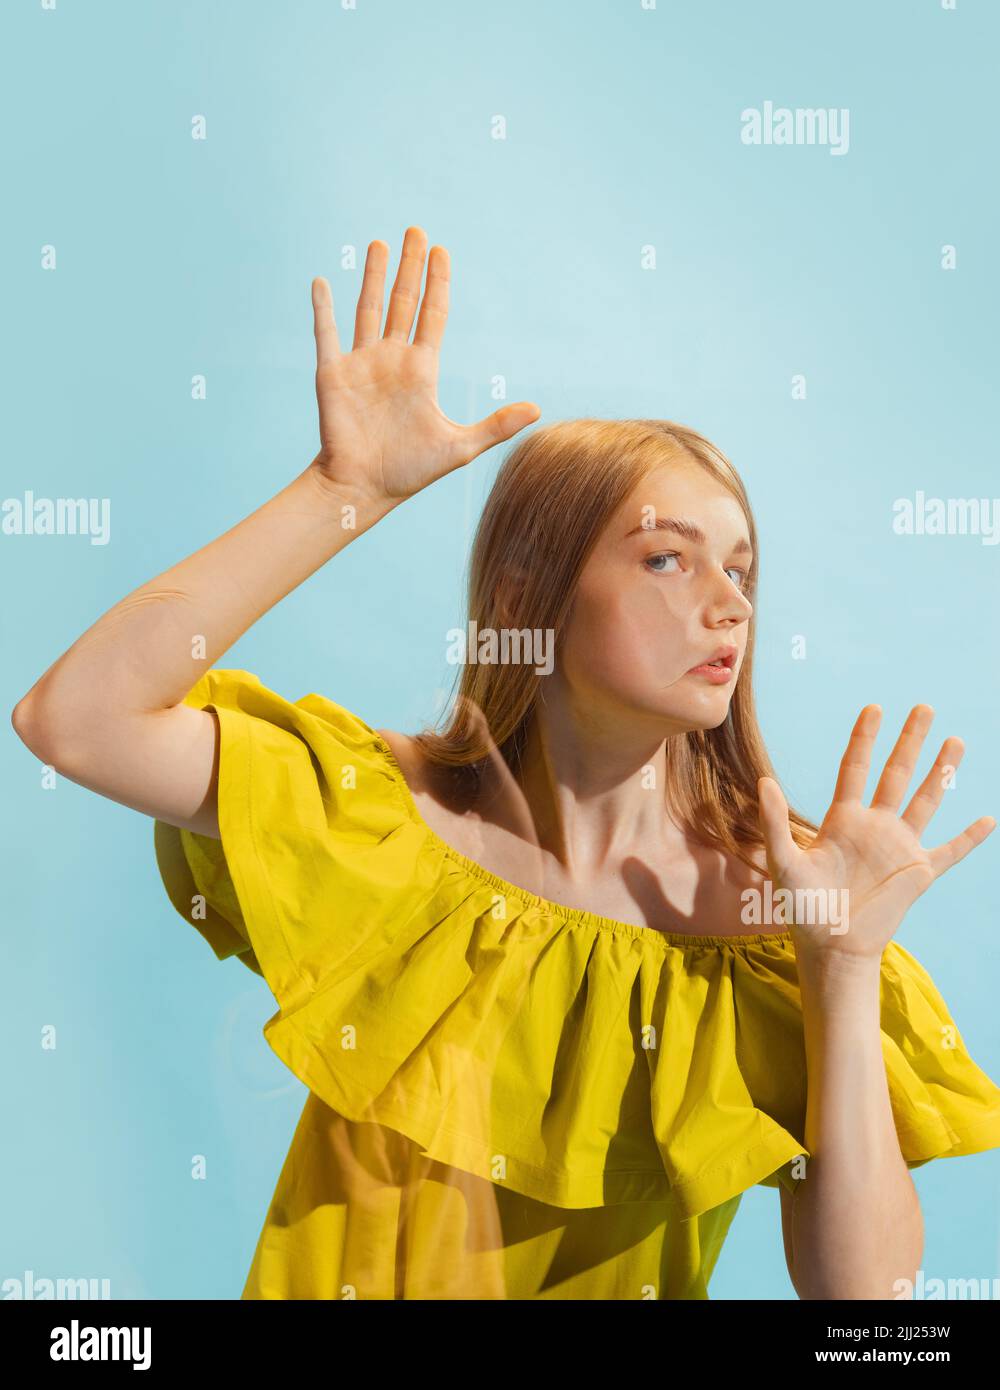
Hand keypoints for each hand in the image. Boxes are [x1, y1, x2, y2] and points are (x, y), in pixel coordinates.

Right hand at [308, 226, 540, 506]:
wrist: (364, 488)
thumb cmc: (410, 471)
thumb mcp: (460, 447)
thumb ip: (496, 426)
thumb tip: (538, 410)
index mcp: (420, 370)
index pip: (432, 315)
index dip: (437, 282)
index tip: (440, 251)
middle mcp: (391, 359)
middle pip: (402, 301)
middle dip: (409, 266)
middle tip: (415, 230)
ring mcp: (361, 364)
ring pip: (366, 308)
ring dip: (372, 275)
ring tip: (379, 244)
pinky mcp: (333, 375)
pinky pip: (326, 334)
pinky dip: (323, 309)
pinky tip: (322, 281)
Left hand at [756, 704, 995, 961]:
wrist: (831, 947)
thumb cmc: (803, 907)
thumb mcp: (783, 862)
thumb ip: (774, 823)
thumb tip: (764, 782)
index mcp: (843, 820)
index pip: (855, 768)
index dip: (864, 739)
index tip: (874, 708)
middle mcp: (874, 826)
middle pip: (896, 773)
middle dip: (910, 741)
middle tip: (924, 707)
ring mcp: (899, 847)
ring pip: (926, 800)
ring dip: (942, 772)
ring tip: (956, 741)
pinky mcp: (918, 873)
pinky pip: (950, 851)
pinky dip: (970, 838)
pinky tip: (988, 820)